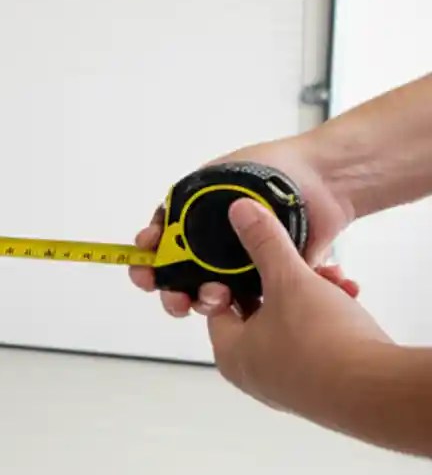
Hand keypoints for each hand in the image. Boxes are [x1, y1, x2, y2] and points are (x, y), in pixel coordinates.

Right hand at [129, 138, 357, 315]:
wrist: (328, 179)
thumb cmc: (276, 168)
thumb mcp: (220, 176)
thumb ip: (193, 203)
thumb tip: (166, 225)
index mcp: (195, 222)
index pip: (162, 247)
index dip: (149, 261)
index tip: (146, 267)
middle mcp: (214, 247)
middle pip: (181, 278)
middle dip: (172, 292)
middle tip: (175, 297)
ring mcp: (242, 267)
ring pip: (212, 294)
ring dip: (205, 301)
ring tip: (215, 297)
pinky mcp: (271, 282)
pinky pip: (255, 300)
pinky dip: (250, 306)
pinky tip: (247, 301)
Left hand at [207, 199, 389, 412]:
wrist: (375, 390)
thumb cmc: (321, 341)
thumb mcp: (288, 279)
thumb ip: (264, 243)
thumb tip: (240, 212)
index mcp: (229, 351)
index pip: (218, 302)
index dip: (236, 273)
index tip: (257, 255)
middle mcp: (251, 372)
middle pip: (260, 311)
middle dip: (288, 281)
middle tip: (308, 265)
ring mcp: (285, 383)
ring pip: (293, 324)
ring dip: (316, 295)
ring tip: (338, 280)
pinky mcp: (317, 387)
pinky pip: (316, 342)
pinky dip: (330, 318)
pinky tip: (350, 299)